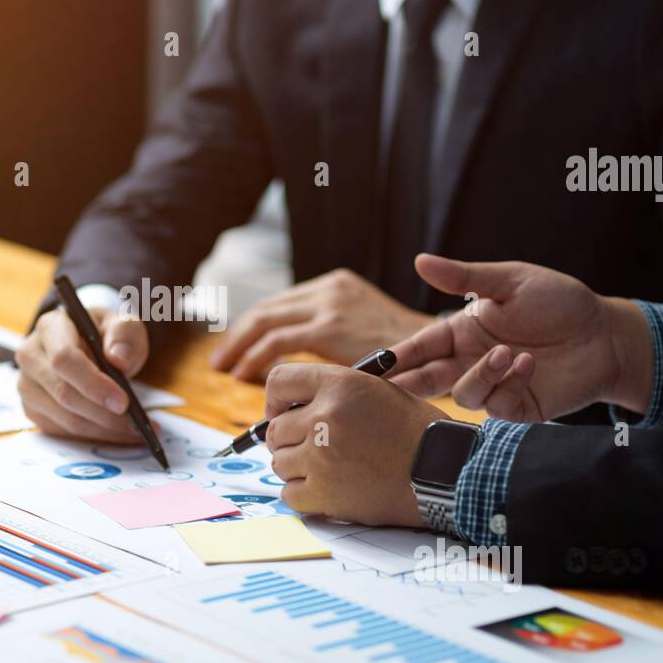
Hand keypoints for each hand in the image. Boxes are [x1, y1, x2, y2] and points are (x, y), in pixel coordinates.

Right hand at [15, 306, 150, 441]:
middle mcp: (30, 356)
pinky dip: (95, 436)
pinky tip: (118, 433)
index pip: (64, 359)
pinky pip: (64, 432)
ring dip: (104, 430)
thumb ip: (125, 335)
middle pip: (64, 394)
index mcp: (50, 327)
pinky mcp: (33, 409)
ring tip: (135, 430)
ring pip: (65, 419)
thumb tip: (118, 360)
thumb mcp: (122, 324)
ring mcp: (27, 385)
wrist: (87, 345)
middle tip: (136, 424)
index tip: (123, 402)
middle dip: (104, 414)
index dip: (93, 384)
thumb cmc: (104, 335)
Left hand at [209, 268, 433, 381]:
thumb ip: (330, 339)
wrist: (441, 356)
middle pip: (266, 309)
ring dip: (239, 347)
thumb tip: (294, 366)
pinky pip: (276, 341)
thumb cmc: (407, 358)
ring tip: (225, 368)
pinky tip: (245, 375)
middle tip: (220, 360)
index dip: (253, 327)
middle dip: (238, 335)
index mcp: (337, 286)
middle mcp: (330, 289)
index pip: (281, 304)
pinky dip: (255, 358)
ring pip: (264, 322)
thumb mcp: (363, 336)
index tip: (237, 348)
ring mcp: (329, 305)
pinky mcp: (329, 326)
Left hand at [263, 363, 445, 526]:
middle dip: (289, 440)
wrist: (446, 471)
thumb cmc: (417, 433)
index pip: (278, 381)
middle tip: (312, 448)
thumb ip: (332, 395)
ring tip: (330, 469)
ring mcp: (321, 457)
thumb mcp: (376, 391)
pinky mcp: (324, 494)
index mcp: (339, 385)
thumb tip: (289, 411)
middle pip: (274, 430)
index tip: (281, 412)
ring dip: (297, 468)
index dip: (275, 400)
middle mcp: (325, 417)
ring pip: (279, 463)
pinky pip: (289, 495)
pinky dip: (303, 495)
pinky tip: (328, 489)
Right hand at [389, 255, 652, 420]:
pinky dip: (508, 383)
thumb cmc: (560, 303)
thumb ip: (464, 277)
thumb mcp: (510, 281)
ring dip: (480, 375)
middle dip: (409, 383)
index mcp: (463, 332)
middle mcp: (472, 361)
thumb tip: (420, 261)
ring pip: (463, 394)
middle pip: (428, 379)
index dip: (397, 357)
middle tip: (394, 385)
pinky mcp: (518, 407)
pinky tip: (528, 363)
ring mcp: (494, 387)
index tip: (376, 366)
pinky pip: (497, 405)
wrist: (607, 334)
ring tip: (507, 353)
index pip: (420, 347)